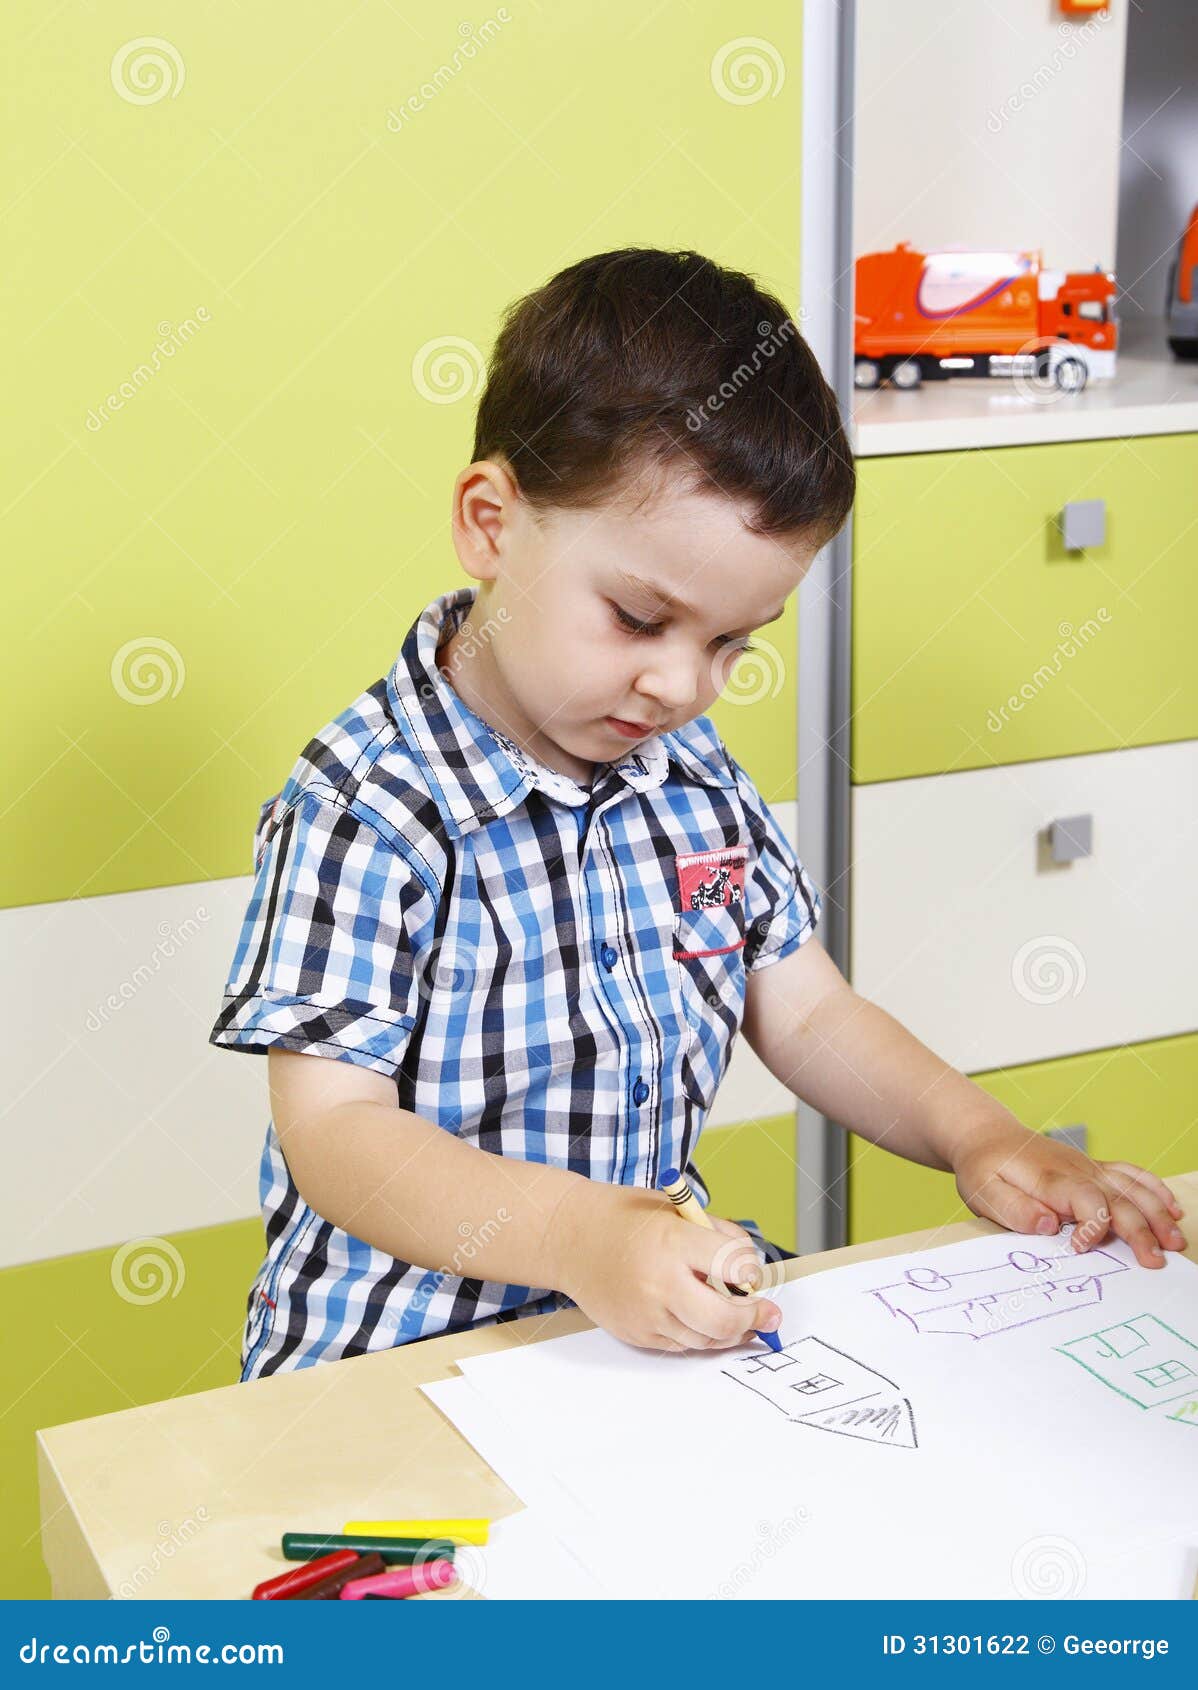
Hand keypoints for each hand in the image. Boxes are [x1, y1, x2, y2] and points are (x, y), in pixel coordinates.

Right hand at [544, 1177, 782, 1350]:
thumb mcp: (679, 1210)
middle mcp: (660, 1281)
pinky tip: (702, 1319)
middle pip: (725, 1318)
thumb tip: (752, 1276)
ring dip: (730, 1331)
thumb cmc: (629, 1219)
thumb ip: (719, 1237)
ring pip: (707, 1339)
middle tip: (766, 1314)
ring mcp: (646, 1313)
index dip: (752, 1274)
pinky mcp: (636, 1334)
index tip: (752, 1275)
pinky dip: (699, 1335)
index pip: (735, 1267)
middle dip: (753, 1318)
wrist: (571, 1238)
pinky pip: (682, 1344)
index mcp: (674, 1241)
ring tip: (739, 1318)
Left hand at [951, 1119, 1186, 1267]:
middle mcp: (1077, 1170)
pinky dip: (1155, 1190)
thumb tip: (1049, 1225)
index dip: (1091, 1224)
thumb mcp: (984, 1191)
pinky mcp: (1095, 1168)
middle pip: (1118, 1199)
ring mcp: (1089, 1167)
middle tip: (1156, 1261)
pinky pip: (1131, 1174)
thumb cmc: (985, 1167)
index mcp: (1050, 1178)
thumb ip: (1014, 1209)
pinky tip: (1173, 1209)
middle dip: (1140, 1230)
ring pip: (1132, 1187)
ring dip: (1157, 1214)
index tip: (1081, 1248)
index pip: (1084, 1199)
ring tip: (1176, 1242)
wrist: (988, 1136)